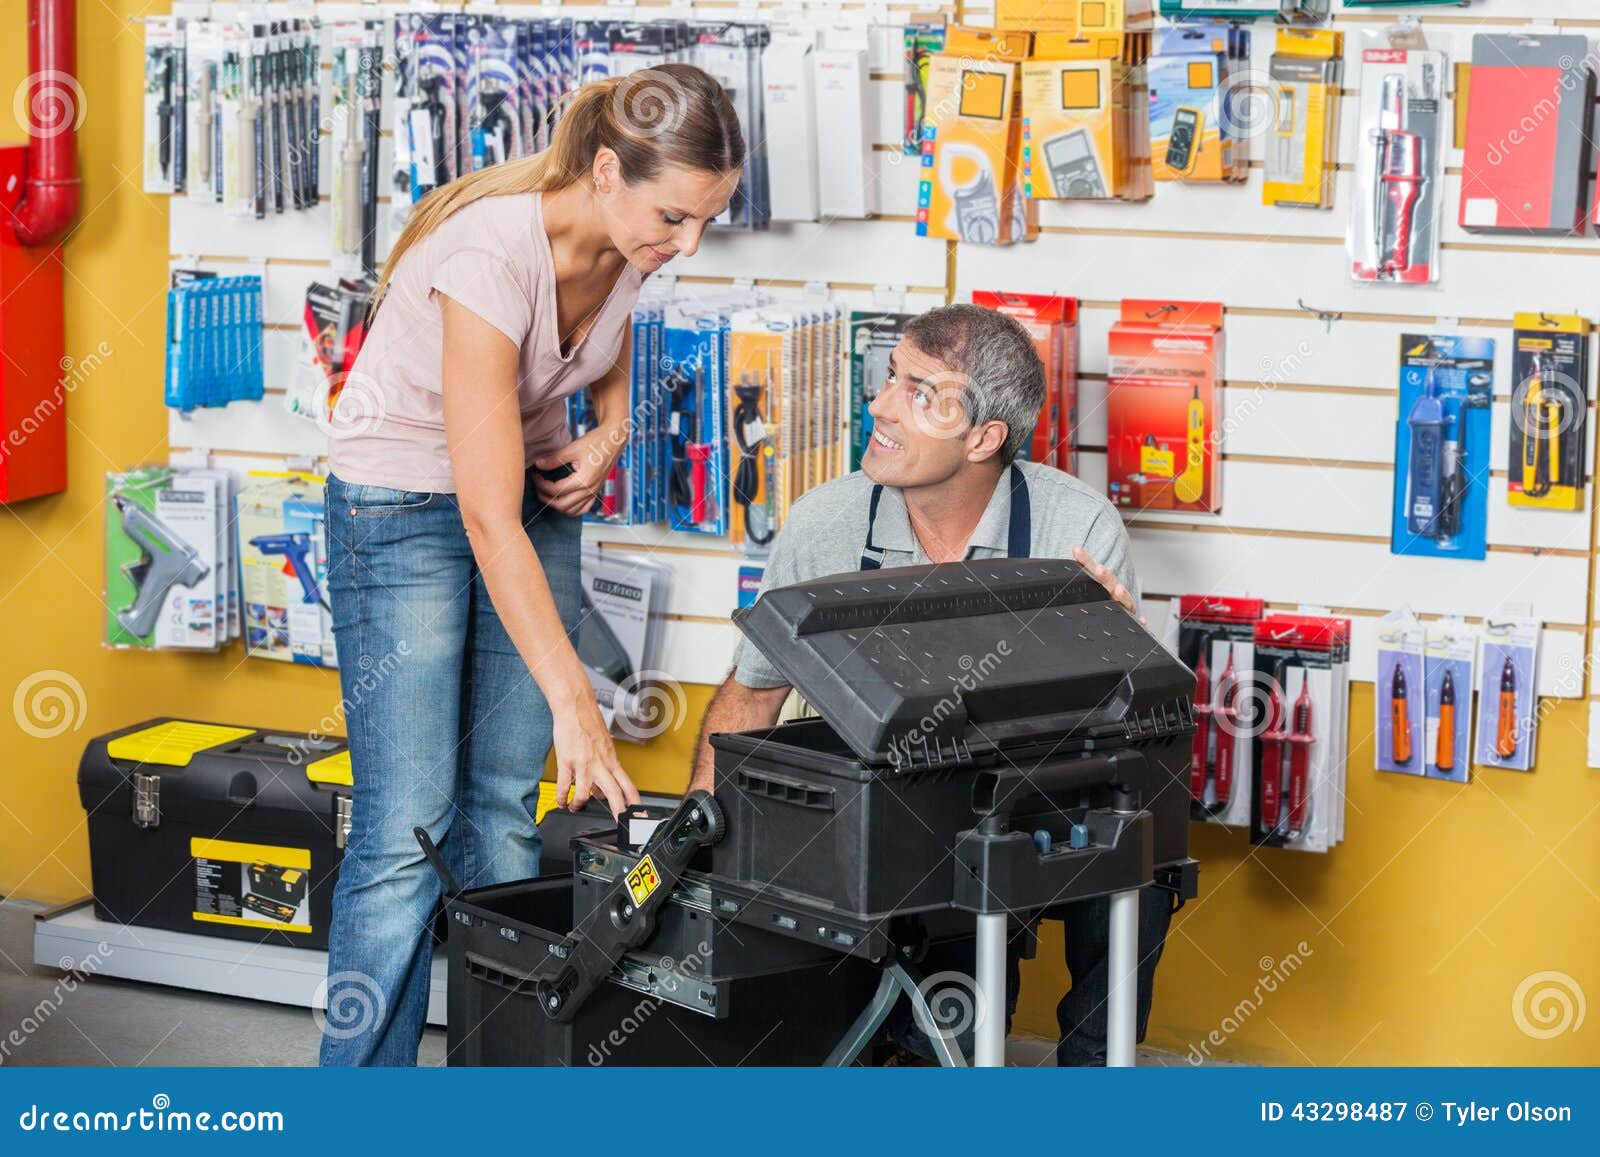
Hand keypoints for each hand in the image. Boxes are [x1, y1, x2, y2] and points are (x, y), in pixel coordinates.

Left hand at [533, 422, 625, 515]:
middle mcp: (589, 490)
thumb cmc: (595, 443)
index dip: (541, 485)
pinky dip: (571, 509)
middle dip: (546, 498)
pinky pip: (582, 509)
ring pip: (571, 511)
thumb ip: (554, 459)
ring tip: (548, 494)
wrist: (613, 441)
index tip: (535, 476)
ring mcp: (593, 493)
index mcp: (583, 480)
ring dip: (557, 505)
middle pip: (561, 505)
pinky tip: (563, 500)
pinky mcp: (596, 492)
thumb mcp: (572, 448)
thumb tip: (538, 464)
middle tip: (538, 486)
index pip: (556, 490)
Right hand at [551, 689, 642, 815]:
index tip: (638, 815)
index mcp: (612, 760)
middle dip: (619, 812)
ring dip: (580, 805)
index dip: (635, 803)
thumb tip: (600, 788)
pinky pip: (564, 785)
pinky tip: (561, 801)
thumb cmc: (588, 722)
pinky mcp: (567, 761)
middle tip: (621, 825)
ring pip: (586, 793)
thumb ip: (604, 767)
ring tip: (575, 808)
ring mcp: (584, 764)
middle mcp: (601, 764)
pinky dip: (562, 797)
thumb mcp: (603, 746)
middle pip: (615, 793)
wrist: (575, 705)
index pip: (628, 786)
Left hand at [1073, 545, 1145, 625]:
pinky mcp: (1131, 620)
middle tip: (1099, 569)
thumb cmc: (1101, 602)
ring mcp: (1124, 606)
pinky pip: (1136, 622)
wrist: (1118, 619)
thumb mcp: (1089, 590)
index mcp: (1102, 584)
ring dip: (1122, 594)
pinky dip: (1140, 622)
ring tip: (1119, 590)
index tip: (1077, 551)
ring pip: (1124, 600)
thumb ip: (1080, 578)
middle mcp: (1114, 593)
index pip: (1092, 569)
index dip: (1085, 560)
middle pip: (1110, 583)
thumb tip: (1072, 553)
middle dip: (1105, 576)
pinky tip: (1142, 621)